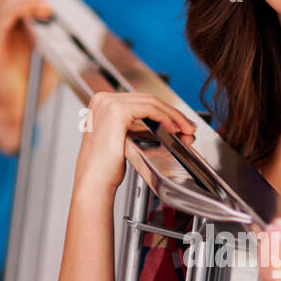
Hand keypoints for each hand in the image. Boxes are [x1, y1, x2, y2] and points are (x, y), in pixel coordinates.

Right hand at [0, 0, 59, 152]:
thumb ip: (59, 44)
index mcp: (18, 34)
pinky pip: (3, 20)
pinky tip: (35, 12)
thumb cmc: (33, 90)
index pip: (18, 2)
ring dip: (25, 0)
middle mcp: (5, 33)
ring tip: (44, 6)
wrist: (19, 113)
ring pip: (4, 4)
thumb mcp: (54, 62)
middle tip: (48, 2)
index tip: (53, 0)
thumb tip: (74, 29)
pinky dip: (19, 11)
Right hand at [74, 89, 196, 194]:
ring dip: (172, 115)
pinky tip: (173, 129)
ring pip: (151, 102)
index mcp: (101, 104)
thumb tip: (158, 124)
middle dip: (171, 112)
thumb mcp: (121, 139)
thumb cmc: (104, 168)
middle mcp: (103, 99)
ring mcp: (109, 103)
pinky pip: (150, 109)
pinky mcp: (117, 111)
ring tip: (184, 128)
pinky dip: (165, 118)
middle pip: (146, 99)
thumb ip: (135, 127)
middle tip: (186, 125)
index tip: (177, 122)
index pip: (139, 100)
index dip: (162, 110)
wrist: (94, 181)